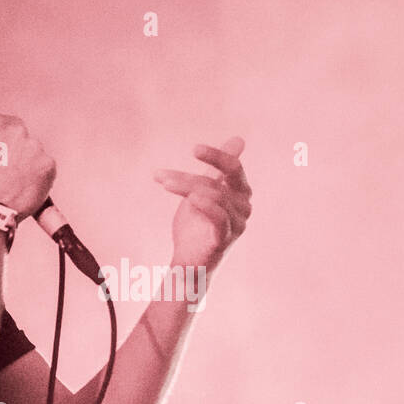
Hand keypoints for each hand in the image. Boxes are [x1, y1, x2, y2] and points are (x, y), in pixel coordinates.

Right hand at [0, 115, 55, 217]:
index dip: (4, 138)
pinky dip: (40, 176)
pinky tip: (26, 186)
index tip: (2, 148)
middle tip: (8, 167)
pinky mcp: (49, 166)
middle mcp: (20, 133)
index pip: (7, 123)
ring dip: (29, 163)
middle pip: (23, 137)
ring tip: (17, 180)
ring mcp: (37, 149)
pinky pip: (46, 168)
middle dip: (18, 149)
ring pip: (36, 153)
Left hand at [153, 136, 250, 271]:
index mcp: (240, 193)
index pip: (233, 168)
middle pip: (218, 182)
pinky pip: (220, 218)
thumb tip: (239, 140)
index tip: (194, 150)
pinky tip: (191, 199)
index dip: (216, 156)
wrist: (187, 263)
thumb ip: (215, 169)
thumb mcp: (201, 192)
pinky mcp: (225, 239)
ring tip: (164, 184)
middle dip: (187, 177)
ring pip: (213, 196)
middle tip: (160, 176)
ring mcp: (238, 224)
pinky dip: (206, 206)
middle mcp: (244, 207)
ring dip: (185, 188)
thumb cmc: (195, 227)